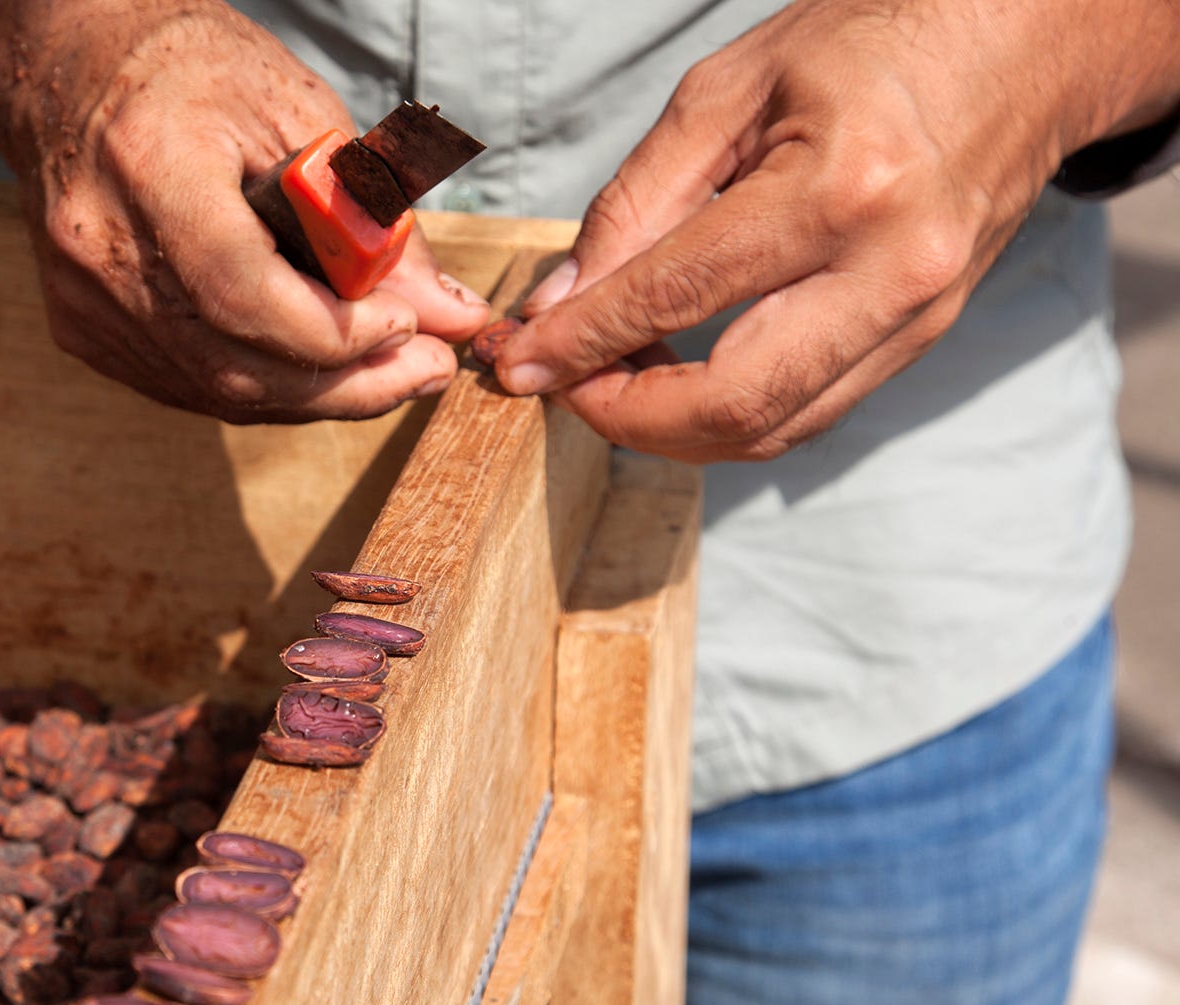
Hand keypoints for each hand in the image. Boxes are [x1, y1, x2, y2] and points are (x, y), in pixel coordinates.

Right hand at [1, 4, 490, 422]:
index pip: (243, 293)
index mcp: (149, 168)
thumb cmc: (188, 74)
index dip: (335, 334)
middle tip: (425, 368)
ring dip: (316, 394)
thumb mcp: (298, 114)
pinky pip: (189, 386)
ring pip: (218, 392)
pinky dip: (263, 386)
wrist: (72, 76)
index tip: (410, 326)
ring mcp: (84, 302)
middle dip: (349, 384)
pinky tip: (314, 364)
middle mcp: (101, 250)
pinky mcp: (83, 331)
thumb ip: (372, 219)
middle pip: (235, 366)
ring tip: (388, 369)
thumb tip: (448, 314)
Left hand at [481, 0, 1179, 461]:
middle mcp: (889, 270)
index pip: (676, 297)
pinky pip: (808, 412)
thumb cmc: (866, 47)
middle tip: (561, 386)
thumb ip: (635, 203)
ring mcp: (917, 317)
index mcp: (838, 189)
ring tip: (608, 382)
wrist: (1018, 46)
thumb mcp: (727, 89)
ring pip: (771, 428)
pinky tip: (674, 380)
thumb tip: (562, 303)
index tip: (515, 364)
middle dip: (623, 416)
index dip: (581, 343)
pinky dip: (726, 416)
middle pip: (732, 404)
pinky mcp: (923, 340)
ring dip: (670, 430)